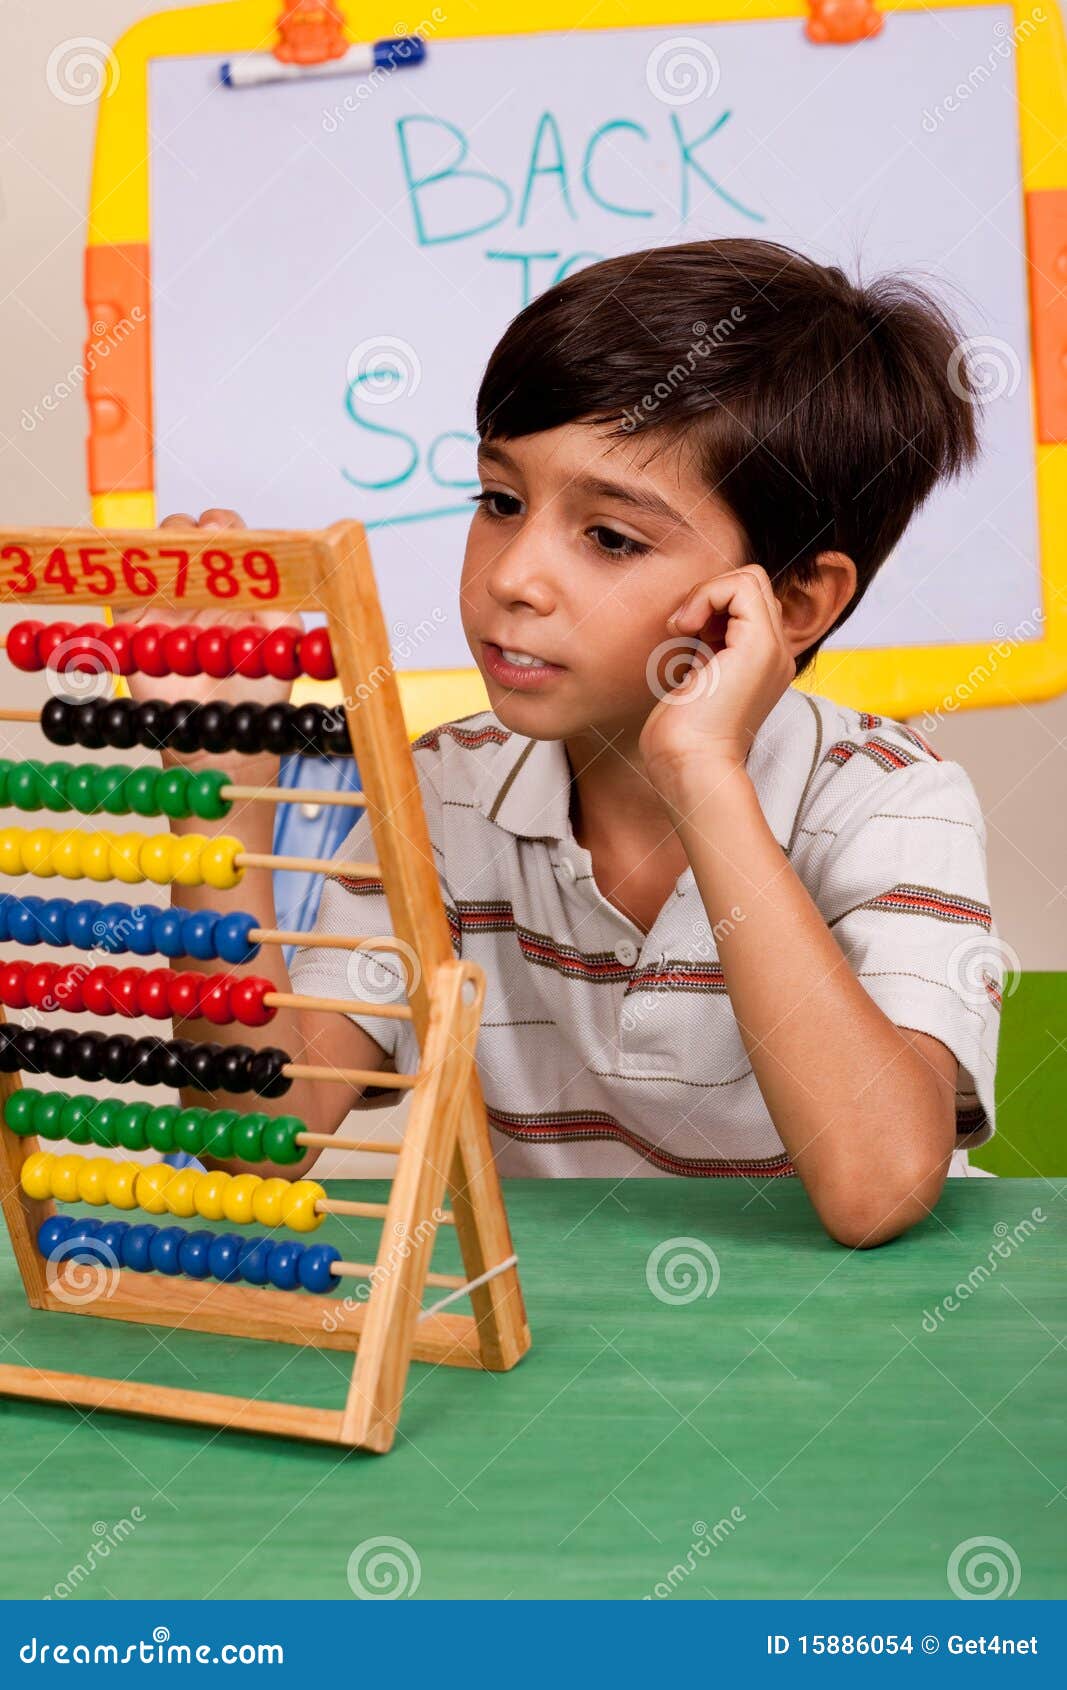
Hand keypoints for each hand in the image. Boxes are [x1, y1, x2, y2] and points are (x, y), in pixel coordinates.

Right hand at [125, 510, 299, 709]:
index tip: (225, 531)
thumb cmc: (258, 690)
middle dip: (189, 529)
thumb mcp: (283, 640)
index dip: (223, 523)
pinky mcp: (135, 624)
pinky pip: (123, 591)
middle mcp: (196, 584)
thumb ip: (282, 601)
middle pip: (183, 532)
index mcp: (233, 580)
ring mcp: (164, 601)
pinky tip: (150, 583)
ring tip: (180, 569)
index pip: (224, 531)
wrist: (223, 737)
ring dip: (162, 548)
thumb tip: (284, 568)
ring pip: (151, 552)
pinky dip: (130, 578)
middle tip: (201, 546)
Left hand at [639, 565, 795, 794]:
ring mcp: (773, 649)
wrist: (690, 765)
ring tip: (683, 627)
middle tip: (682, 627)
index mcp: (761, 663)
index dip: (712, 604)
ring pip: (750, 578)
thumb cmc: (681, 737)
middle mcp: (775, 654)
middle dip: (710, 593)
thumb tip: (688, 620)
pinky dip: (707, 594)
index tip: (682, 633)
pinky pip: (741, 586)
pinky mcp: (760, 645)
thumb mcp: (694, 681)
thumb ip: (702, 650)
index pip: (748, 603)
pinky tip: (685, 627)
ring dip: (707, 592)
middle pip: (753, 585)